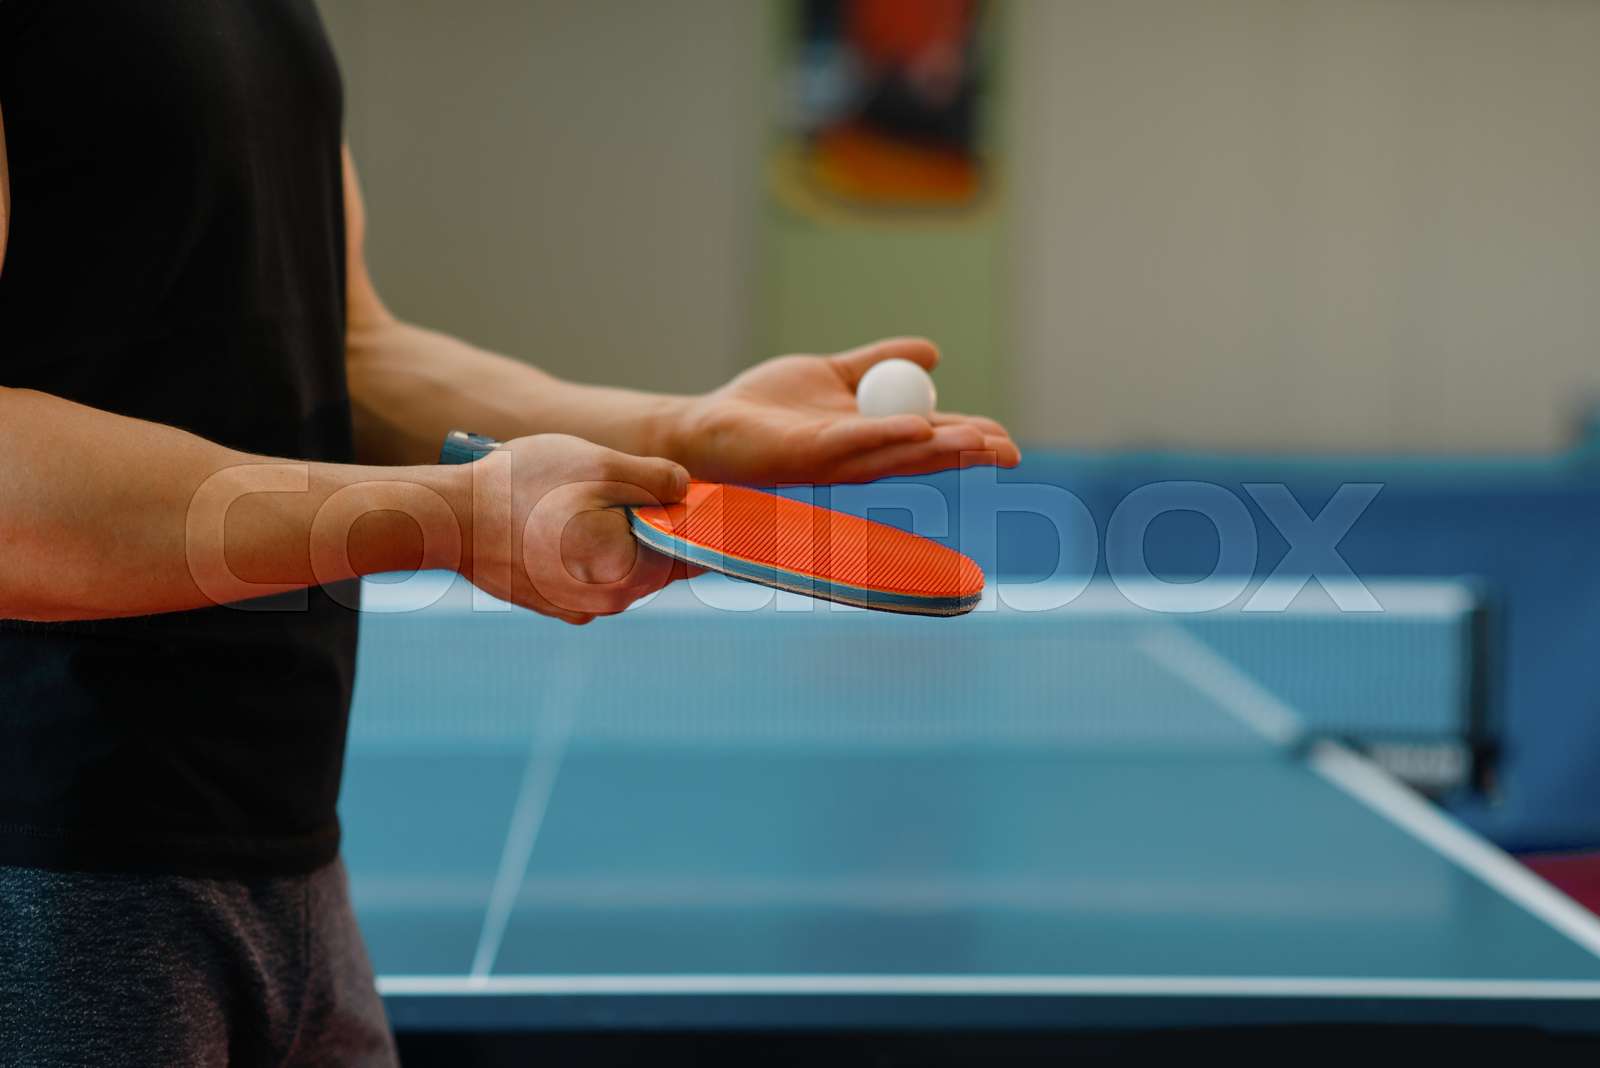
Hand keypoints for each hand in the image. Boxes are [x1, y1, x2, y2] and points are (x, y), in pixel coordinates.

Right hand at [456, 434, 688, 624]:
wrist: (446, 518)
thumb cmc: (524, 488)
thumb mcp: (602, 465)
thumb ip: (655, 478)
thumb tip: (685, 488)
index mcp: (630, 576)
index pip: (688, 553)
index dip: (696, 521)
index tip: (698, 499)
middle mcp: (605, 602)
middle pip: (651, 557)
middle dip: (645, 521)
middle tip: (621, 482)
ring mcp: (572, 605)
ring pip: (614, 561)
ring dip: (609, 529)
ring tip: (575, 495)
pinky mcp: (545, 600)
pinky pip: (580, 569)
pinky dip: (578, 544)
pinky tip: (553, 514)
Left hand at [668, 337, 1019, 484]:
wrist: (710, 424)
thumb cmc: (766, 407)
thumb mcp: (833, 373)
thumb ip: (876, 362)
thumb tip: (932, 353)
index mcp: (869, 438)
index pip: (931, 440)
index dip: (970, 441)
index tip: (1007, 439)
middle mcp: (858, 456)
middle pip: (925, 454)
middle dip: (968, 453)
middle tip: (1010, 452)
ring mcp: (835, 459)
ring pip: (898, 453)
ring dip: (941, 448)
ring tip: (980, 442)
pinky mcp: (807, 454)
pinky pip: (854, 443)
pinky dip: (887, 433)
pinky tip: (918, 427)